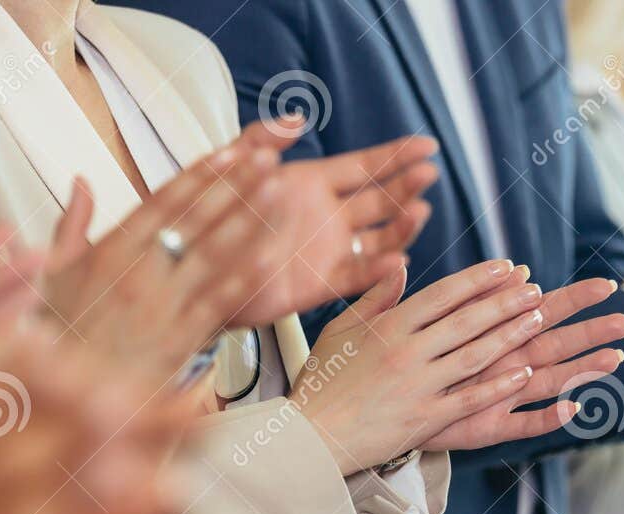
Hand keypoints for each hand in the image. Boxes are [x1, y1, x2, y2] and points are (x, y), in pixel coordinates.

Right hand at [40, 142, 287, 380]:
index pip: (164, 201)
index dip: (201, 174)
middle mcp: (141, 271)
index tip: (231, 151)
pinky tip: (270, 254)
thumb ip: (72, 223)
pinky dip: (245, 277)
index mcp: (112, 250)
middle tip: (267, 156)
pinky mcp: (181, 338)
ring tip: (276, 189)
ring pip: (213, 253)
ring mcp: (163, 304)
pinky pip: (219, 302)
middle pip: (196, 218)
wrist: (68, 394)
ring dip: (248, 218)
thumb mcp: (53, 272)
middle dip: (235, 184)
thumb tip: (82, 182)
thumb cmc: (60, 333)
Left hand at [233, 120, 438, 320]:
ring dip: (403, 226)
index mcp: (314, 184)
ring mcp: (328, 251)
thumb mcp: (232, 166)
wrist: (195, 265)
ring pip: (379, 239)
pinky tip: (397, 260)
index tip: (428, 146)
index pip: (367, 165)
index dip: (398, 155)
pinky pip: (356, 278)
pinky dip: (379, 271)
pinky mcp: (319, 284)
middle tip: (427, 174)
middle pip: (381, 200)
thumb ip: (260, 139)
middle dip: (408, 186)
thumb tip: (296, 119)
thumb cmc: (213, 215)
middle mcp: (328, 217)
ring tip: (418, 211)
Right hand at [292, 260, 623, 470]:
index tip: (507, 267)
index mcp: (387, 326)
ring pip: (474, 355)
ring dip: (510, 336)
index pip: (442, 294)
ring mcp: (418, 386)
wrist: (311, 436)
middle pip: (466, 320)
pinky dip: (499, 385)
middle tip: (536, 289)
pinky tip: (525, 373)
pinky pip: (469, 399)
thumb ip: (374, 298)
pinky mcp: (425, 418)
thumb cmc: (322, 382)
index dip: (478, 279)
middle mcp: (406, 352)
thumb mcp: (340, 331)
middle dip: (506, 302)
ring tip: (538, 319)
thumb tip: (400, 265)